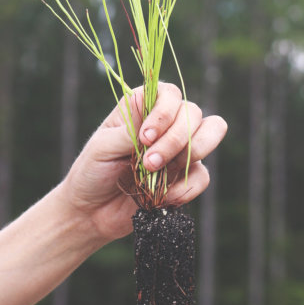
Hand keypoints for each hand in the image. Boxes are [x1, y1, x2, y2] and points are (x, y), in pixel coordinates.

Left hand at [61, 82, 226, 242]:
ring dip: (189, 154)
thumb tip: (150, 113)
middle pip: (193, 113)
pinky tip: (162, 196)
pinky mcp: (186, 176)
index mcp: (142, 108)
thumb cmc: (93, 170)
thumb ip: (129, 130)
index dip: (164, 112)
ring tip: (157, 173)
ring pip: (211, 133)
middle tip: (149, 162)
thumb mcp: (103, 147)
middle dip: (175, 139)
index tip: (145, 137)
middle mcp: (165, 124)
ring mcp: (179, 149)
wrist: (93, 211)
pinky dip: (186, 187)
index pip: (170, 94)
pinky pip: (203, 175)